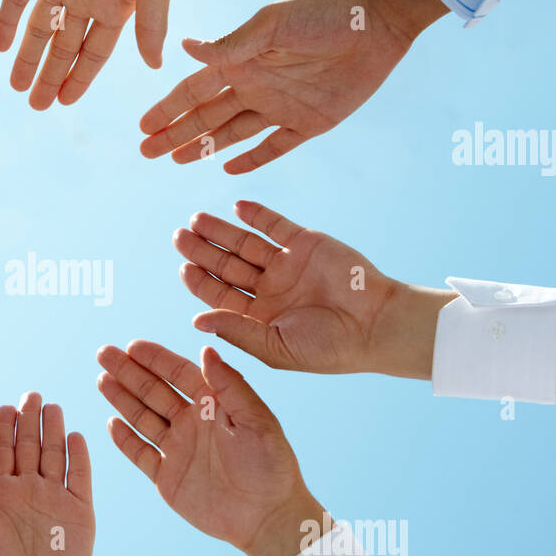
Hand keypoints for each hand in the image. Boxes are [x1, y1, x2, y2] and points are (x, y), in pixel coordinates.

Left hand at [0, 393, 102, 555]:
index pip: (0, 452)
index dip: (2, 428)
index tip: (1, 405)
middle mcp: (26, 490)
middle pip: (29, 447)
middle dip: (30, 421)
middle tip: (31, 394)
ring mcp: (54, 498)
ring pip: (55, 455)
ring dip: (54, 431)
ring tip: (53, 406)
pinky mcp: (79, 511)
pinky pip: (80, 477)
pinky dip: (79, 457)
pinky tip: (77, 436)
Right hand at [96, 340, 322, 555]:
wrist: (267, 519)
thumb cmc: (271, 467)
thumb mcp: (257, 422)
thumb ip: (231, 386)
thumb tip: (207, 349)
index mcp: (215, 406)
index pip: (180, 374)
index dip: (156, 359)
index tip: (133, 346)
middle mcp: (193, 423)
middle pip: (154, 392)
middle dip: (129, 372)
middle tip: (104, 352)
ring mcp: (178, 449)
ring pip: (142, 418)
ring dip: (122, 398)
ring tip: (102, 379)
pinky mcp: (168, 477)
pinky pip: (141, 454)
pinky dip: (125, 439)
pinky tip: (111, 422)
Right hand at [139, 0, 447, 172]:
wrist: (376, 24)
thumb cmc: (324, 15)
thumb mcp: (273, 25)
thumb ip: (231, 45)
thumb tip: (184, 48)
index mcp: (242, 61)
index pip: (195, 90)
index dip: (168, 108)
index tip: (143, 126)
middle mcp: (255, 86)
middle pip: (205, 117)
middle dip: (174, 134)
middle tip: (145, 152)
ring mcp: (279, 107)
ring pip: (230, 134)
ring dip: (201, 147)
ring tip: (173, 160)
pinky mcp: (308, 124)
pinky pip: (273, 147)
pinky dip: (251, 160)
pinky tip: (227, 168)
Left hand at [177, 200, 452, 377]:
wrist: (377, 324)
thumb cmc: (329, 348)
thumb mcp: (275, 347)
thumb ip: (236, 330)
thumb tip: (196, 321)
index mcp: (260, 317)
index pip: (220, 295)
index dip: (200, 281)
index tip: (183, 267)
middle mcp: (270, 289)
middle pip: (227, 266)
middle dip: (202, 251)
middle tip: (179, 236)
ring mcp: (287, 265)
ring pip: (245, 244)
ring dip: (221, 230)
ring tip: (196, 219)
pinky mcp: (307, 243)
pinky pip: (275, 226)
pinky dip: (257, 215)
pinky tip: (236, 208)